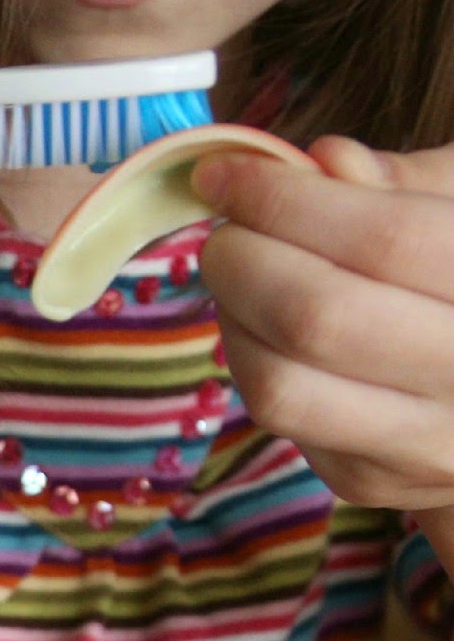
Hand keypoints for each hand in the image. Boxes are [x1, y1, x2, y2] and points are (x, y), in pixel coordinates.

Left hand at [192, 138, 453, 569]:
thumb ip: (402, 182)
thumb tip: (323, 160)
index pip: (384, 239)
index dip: (285, 198)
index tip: (222, 171)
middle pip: (317, 317)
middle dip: (243, 260)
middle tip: (224, 232)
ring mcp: (418, 445)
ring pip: (278, 384)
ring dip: (231, 317)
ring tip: (239, 276)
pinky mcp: (363, 480)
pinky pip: (276, 418)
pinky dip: (246, 358)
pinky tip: (258, 326)